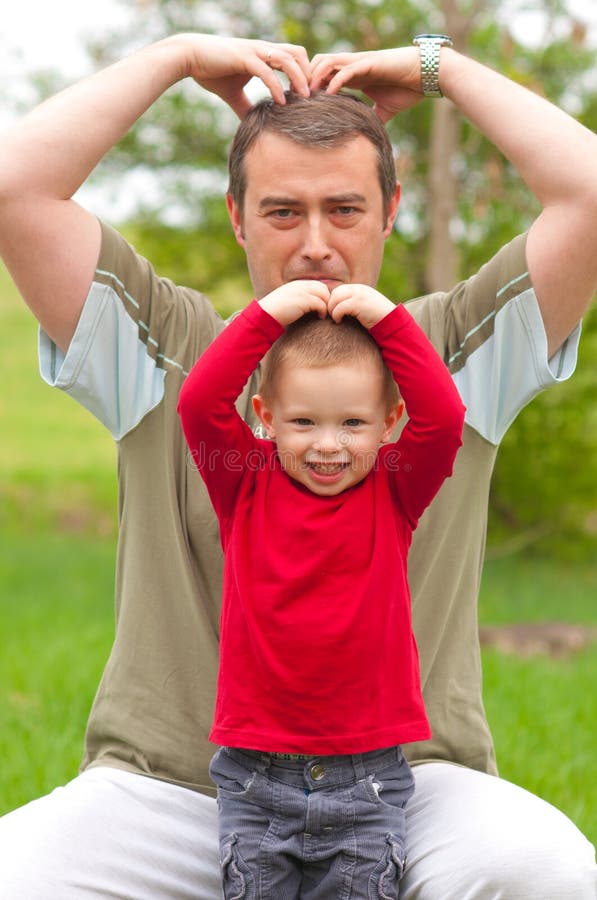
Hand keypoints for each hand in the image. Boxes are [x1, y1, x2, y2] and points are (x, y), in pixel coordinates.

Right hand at [176, 34, 309, 116]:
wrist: (189, 57)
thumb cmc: (210, 71)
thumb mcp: (233, 94)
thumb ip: (246, 108)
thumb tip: (253, 126)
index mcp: (263, 54)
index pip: (293, 58)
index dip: (304, 74)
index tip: (309, 96)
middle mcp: (262, 49)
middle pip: (297, 53)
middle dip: (308, 73)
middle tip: (313, 97)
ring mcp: (254, 51)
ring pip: (287, 58)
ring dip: (298, 78)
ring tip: (304, 98)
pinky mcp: (244, 57)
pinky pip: (267, 71)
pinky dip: (277, 86)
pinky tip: (281, 102)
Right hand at [259, 280, 329, 325]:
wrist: (264, 316)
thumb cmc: (275, 314)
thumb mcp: (288, 303)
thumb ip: (299, 301)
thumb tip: (312, 308)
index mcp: (296, 285)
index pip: (317, 285)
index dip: (322, 296)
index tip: (322, 308)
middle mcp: (300, 285)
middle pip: (322, 288)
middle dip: (327, 300)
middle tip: (325, 312)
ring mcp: (301, 292)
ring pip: (324, 294)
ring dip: (326, 305)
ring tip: (323, 315)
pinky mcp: (303, 300)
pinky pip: (320, 303)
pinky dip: (323, 311)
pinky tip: (320, 317)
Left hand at [309, 47, 423, 121]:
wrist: (427, 76)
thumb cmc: (408, 89)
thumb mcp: (386, 109)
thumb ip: (374, 118)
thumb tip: (368, 138)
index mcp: (354, 75)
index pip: (324, 75)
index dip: (312, 86)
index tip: (303, 105)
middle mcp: (354, 66)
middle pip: (319, 64)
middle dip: (307, 79)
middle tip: (300, 99)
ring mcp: (360, 62)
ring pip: (328, 61)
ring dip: (316, 77)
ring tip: (310, 96)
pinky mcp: (370, 63)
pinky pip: (347, 68)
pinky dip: (335, 80)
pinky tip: (329, 94)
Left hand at [328, 284, 394, 328]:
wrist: (391, 322)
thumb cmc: (377, 320)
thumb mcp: (364, 308)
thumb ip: (353, 305)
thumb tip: (336, 309)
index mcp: (360, 289)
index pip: (339, 291)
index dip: (333, 302)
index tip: (334, 314)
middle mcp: (359, 289)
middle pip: (335, 293)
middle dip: (331, 306)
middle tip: (333, 317)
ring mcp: (359, 295)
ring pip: (335, 299)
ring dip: (332, 311)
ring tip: (337, 319)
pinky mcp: (358, 304)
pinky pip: (339, 308)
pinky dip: (336, 315)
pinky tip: (340, 321)